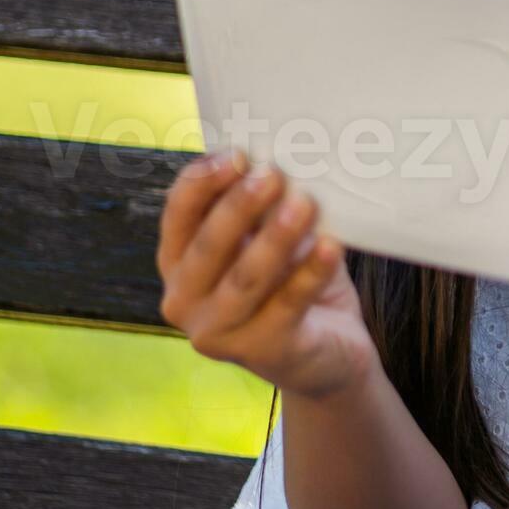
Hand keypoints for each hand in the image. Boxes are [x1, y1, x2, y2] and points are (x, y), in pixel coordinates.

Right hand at [157, 149, 371, 401]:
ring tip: (304, 203)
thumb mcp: (269, 239)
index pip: (178, 215)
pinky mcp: (262, 352)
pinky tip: (331, 246)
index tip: (236, 154)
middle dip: (239, 207)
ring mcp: (217, 334)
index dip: (202, 183)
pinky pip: (288, 305)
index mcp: (178, 263)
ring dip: (276, 238)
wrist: (328, 353)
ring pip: (245, 278)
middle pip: (208, 246)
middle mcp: (184, 301)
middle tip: (272, 174)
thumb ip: (263, 208)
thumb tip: (277, 159)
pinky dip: (311, 273)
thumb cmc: (290, 282)